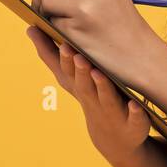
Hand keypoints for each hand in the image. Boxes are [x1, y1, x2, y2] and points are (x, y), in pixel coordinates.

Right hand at [27, 23, 151, 161]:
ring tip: (97, 72)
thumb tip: (31, 28)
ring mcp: (113, 112)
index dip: (58, 55)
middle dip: (77, 69)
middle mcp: (93, 100)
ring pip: (106, 98)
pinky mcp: (133, 124)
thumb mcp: (71, 79)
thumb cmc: (92, 98)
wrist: (116, 139)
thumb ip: (54, 56)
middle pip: (83, 84)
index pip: (65, 71)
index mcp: (79, 87)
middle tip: (71, 50)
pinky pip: (135, 118)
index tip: (47, 36)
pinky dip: (135, 112)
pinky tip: (136, 105)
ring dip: (101, 86)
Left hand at [28, 0, 154, 85]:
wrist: (142, 57)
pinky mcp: (75, 29)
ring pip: (47, 0)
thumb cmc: (125, 28)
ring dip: (47, 12)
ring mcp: (85, 8)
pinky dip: (55, 30)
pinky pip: (51, 23)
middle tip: (46, 6)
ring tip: (59, 21)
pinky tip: (70, 35)